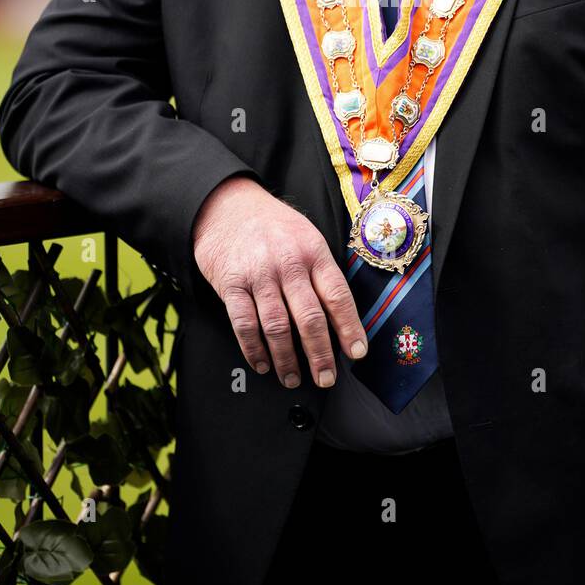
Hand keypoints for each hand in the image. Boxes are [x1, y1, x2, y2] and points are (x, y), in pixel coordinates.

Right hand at [192, 175, 366, 389]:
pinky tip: (263, 364)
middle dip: (320, 354)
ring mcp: (259, 274)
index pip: (337, 295)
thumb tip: (339, 319)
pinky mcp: (232, 284)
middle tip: (326, 378)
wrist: (227, 206)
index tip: (357, 352)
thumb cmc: (274, 227)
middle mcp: (288, 263)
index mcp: (313, 252)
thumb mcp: (307, 237)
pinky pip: (244, 324)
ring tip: (294, 379)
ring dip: (287, 360)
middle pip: (309, 317)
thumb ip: (321, 273)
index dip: (349, 328)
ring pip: (277, 327)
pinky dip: (254, 349)